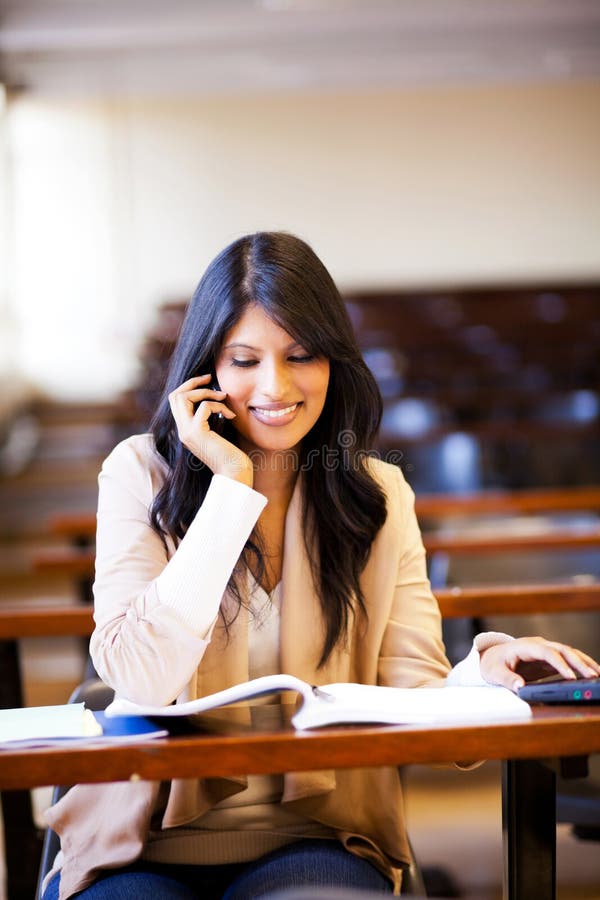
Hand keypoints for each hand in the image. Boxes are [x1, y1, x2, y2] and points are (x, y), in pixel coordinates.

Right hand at [169, 374, 252, 485]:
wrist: (234, 473)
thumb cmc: (231, 453)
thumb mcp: (217, 431)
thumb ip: (210, 417)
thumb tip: (215, 396)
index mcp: (185, 430)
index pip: (176, 401)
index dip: (188, 387)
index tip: (206, 380)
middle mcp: (182, 431)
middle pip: (175, 396)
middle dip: (193, 383)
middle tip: (210, 378)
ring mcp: (187, 432)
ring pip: (183, 398)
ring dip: (205, 392)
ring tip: (223, 398)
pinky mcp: (196, 433)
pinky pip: (203, 407)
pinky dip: (218, 406)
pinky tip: (230, 416)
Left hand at [479, 636, 599, 691]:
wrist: (491, 657)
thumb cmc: (492, 664)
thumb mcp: (494, 673)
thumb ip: (506, 679)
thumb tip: (519, 686)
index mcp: (525, 646)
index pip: (547, 653)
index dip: (560, 664)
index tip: (571, 677)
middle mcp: (538, 645)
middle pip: (562, 650)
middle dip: (579, 662)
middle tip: (593, 676)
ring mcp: (545, 650)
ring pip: (569, 652)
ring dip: (584, 662)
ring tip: (597, 674)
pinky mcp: (549, 658)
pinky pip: (567, 659)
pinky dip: (580, 665)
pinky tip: (591, 673)